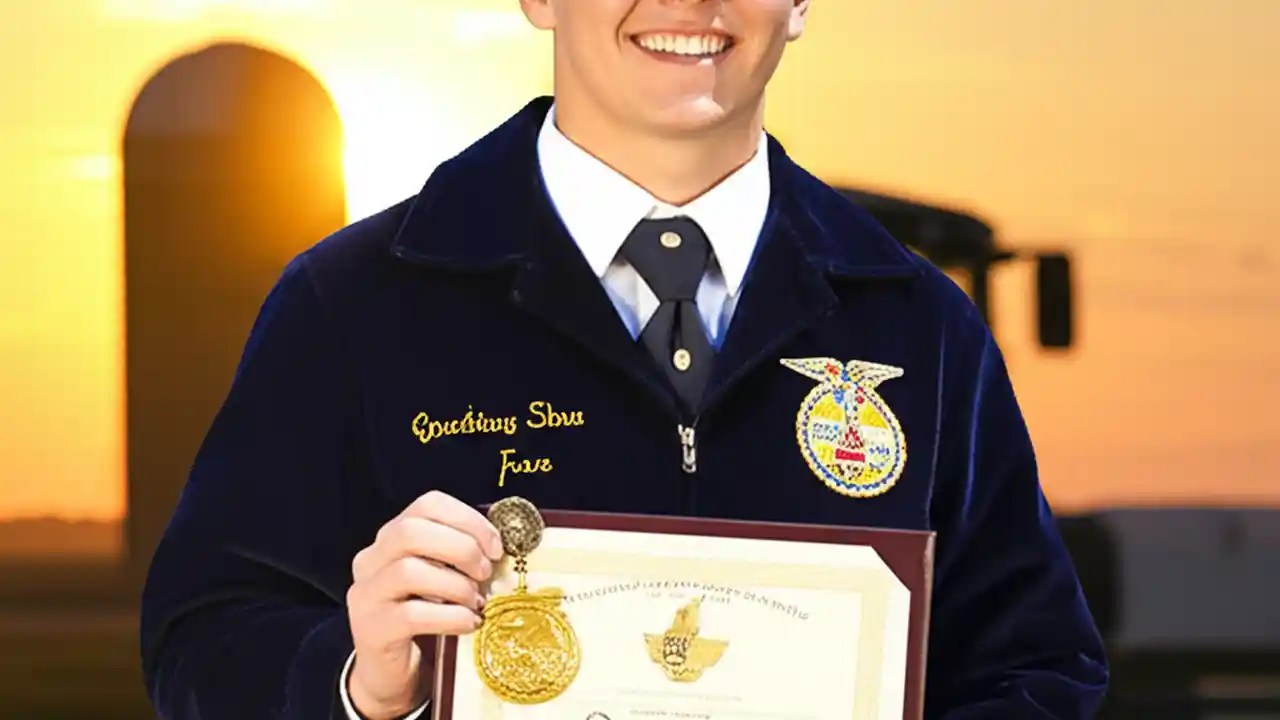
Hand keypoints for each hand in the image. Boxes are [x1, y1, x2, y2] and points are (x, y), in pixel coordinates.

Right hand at [345, 491, 504, 719]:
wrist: (387, 670)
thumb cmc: (422, 615)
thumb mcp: (439, 577)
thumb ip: (457, 556)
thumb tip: (500, 545)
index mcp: (391, 537)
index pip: (427, 505)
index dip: (468, 519)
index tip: (496, 546)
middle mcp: (371, 559)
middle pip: (411, 532)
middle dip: (460, 548)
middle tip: (485, 573)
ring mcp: (367, 594)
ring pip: (409, 571)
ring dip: (456, 585)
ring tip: (476, 602)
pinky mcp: (372, 629)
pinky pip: (413, 615)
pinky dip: (451, 617)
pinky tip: (469, 624)